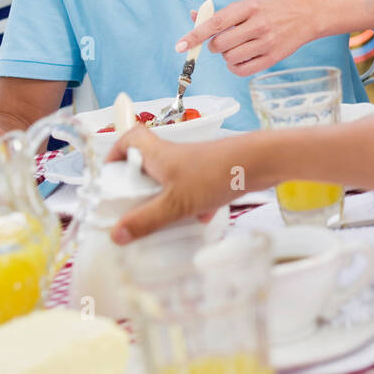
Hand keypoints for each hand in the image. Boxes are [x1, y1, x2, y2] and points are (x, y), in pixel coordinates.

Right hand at [105, 125, 248, 242]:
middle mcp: (176, 156)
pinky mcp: (216, 175)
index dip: (115, 151)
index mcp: (159, 154)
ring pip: (173, 181)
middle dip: (139, 186)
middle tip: (131, 208)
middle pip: (149, 164)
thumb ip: (146, 220)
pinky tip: (198, 223)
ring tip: (159, 222)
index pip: (130, 138)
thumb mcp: (175, 202)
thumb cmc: (215, 175)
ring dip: (166, 199)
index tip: (109, 175)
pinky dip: (195, 206)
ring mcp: (198, 165)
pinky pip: (197, 191)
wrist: (263, 162)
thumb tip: (114, 235)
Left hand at [176, 0, 312, 76]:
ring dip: (227, 56)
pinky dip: (235, 67)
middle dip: (215, 46)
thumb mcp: (247, 5)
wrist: (304, 16)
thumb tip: (194, 17)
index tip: (180, 46)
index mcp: (249, 7)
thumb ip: (220, 14)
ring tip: (237, 48)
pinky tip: (241, 59)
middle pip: (220, 44)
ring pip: (230, 58)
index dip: (195, 35)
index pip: (215, 24)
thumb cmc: (270, 10)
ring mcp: (267, 42)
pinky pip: (242, 70)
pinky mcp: (273, 58)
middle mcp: (258, 24)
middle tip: (223, 42)